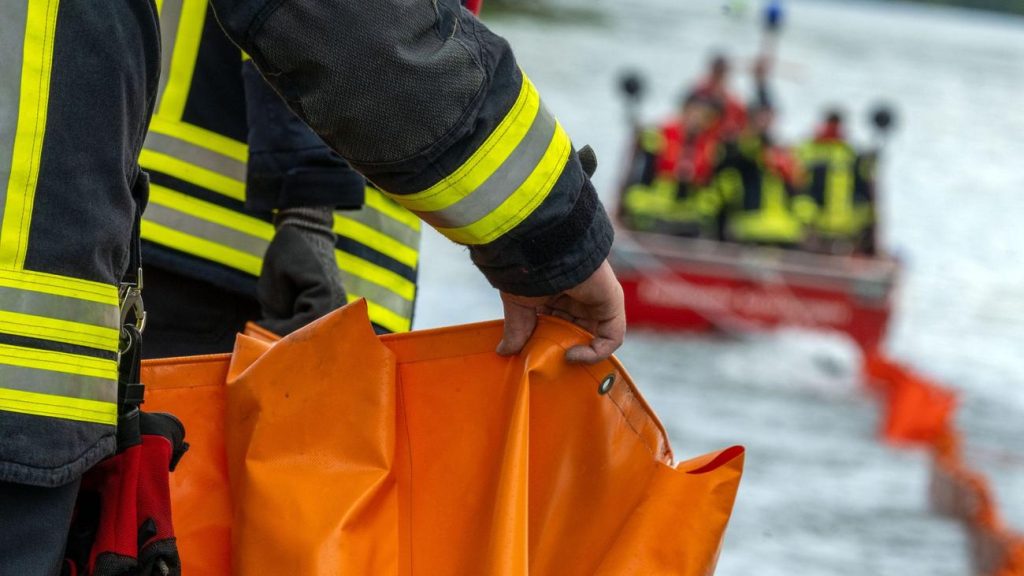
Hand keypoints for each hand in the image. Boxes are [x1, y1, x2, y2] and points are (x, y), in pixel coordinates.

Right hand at [496, 260, 625, 363]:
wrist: (544, 250)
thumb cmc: (528, 270)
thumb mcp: (518, 304)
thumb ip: (517, 329)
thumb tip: (503, 351)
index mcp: (560, 294)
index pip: (560, 326)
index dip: (548, 342)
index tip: (533, 352)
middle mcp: (581, 298)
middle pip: (578, 334)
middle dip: (563, 349)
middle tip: (546, 359)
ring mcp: (598, 302)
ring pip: (595, 338)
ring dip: (578, 353)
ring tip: (558, 358)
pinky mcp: (612, 305)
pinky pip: (611, 338)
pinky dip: (595, 352)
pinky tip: (571, 355)